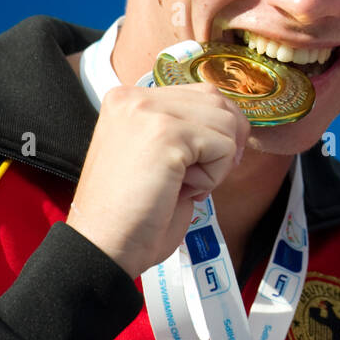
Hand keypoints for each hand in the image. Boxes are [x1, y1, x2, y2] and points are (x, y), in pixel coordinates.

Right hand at [67, 82, 249, 277]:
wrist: (105, 246)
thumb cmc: (134, 213)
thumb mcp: (159, 154)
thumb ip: (186, 128)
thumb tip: (234, 123)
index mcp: (130, 99)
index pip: (202, 93)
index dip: (217, 130)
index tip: (200, 164)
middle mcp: (135, 97)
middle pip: (218, 101)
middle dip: (223, 144)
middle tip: (197, 178)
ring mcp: (149, 112)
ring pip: (226, 122)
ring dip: (217, 163)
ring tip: (181, 183)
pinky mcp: (166, 135)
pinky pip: (223, 147)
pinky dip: (213, 177)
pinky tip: (181, 189)